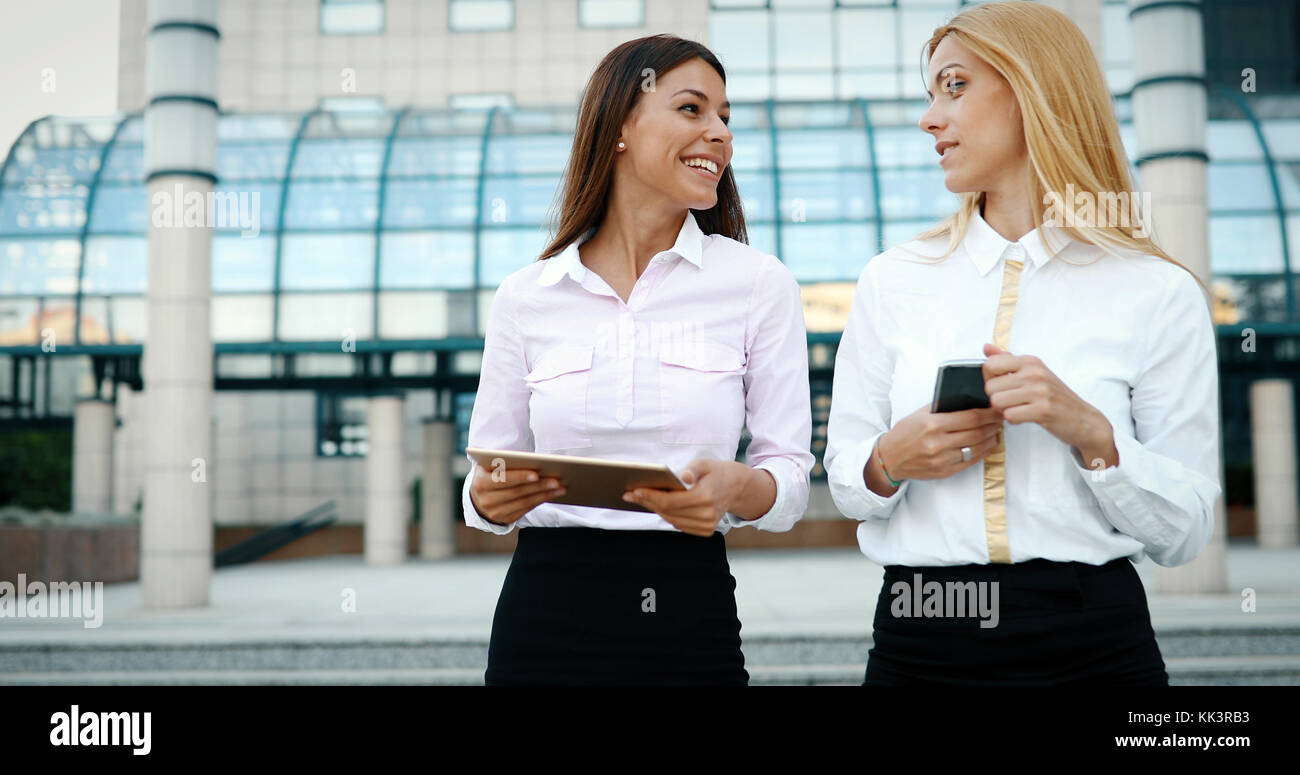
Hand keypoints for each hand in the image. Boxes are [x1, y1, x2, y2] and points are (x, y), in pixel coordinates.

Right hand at [468, 463, 565, 525]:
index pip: (502, 480)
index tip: (537, 474)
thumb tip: (530, 459)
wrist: (478, 497)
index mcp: (480, 483)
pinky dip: (541, 501)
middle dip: (538, 486)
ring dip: (544, 495)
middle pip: (517, 492)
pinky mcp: (505, 520)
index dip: (520, 477)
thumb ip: (502, 461)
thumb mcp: (490, 466)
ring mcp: (495, 513)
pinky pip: (526, 510)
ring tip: (560, 487)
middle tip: (556, 480)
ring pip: (524, 502)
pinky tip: (552, 494)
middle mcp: (486, 500)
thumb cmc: (490, 474)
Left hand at [622, 458, 742, 536]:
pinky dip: (668, 516)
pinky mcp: (706, 530)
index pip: (669, 501)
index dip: (649, 496)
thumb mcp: (706, 463)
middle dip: (647, 502)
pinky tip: (658, 506)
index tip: (634, 491)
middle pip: (667, 512)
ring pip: (671, 520)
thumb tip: (683, 476)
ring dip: (655, 510)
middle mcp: (706, 514)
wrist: (736, 487)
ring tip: (641, 499)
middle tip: (629, 495)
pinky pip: (679, 525)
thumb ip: (693, 469)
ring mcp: (707, 525)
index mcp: (705, 497)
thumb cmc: (716, 472)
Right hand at [874, 403, 1002, 484]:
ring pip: (977, 448)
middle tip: (1001, 419)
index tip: (997, 410)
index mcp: (932, 424)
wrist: (890, 459)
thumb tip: (969, 401)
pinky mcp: (945, 471)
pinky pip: (971, 461)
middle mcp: (938, 443)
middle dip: (993, 425)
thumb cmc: (905, 433)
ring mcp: (942, 459)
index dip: (989, 414)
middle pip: (977, 432)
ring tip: (996, 431)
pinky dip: (983, 452)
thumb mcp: (919, 414)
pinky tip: (987, 444)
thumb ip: (942, 408)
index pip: (970, 418)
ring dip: (991, 439)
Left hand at [981, 343, 1117, 466]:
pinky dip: (1014, 420)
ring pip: (997, 402)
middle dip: (997, 399)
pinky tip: (1026, 417)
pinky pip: (1009, 416)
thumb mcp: (1033, 373)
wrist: (1084, 419)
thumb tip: (986, 346)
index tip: (1003, 387)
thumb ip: (1008, 360)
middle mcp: (1034, 373)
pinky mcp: (1043, 410)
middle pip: (990, 387)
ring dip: (1004, 410)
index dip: (990, 380)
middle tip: (1012, 402)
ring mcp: (1040, 391)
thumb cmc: (1055, 396)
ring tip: (1019, 409)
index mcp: (1030, 361)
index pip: (990, 365)